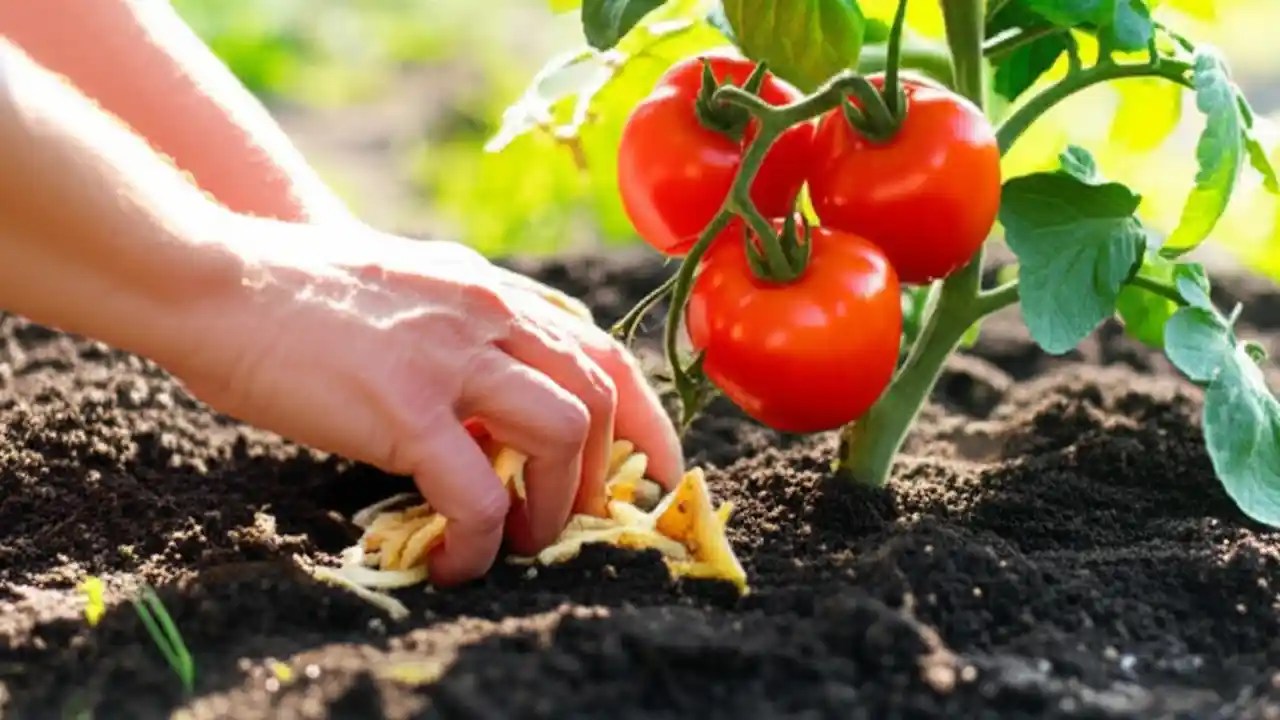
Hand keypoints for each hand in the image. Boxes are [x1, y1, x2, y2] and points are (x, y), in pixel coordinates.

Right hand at [171, 215, 683, 585]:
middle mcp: (487, 313)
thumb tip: (500, 414)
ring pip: (561, 433)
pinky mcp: (403, 406)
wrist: (214, 280)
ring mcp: (449, 356)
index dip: (644, 417)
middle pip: (597, 394)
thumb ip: (466, 338)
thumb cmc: (298, 296)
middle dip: (600, 473)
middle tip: (573, 520)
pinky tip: (456, 564)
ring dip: (554, 504)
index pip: (601, 350)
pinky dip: (481, 542)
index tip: (657, 469)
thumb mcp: (409, 296)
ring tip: (516, 542)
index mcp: (491, 293)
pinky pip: (477, 493)